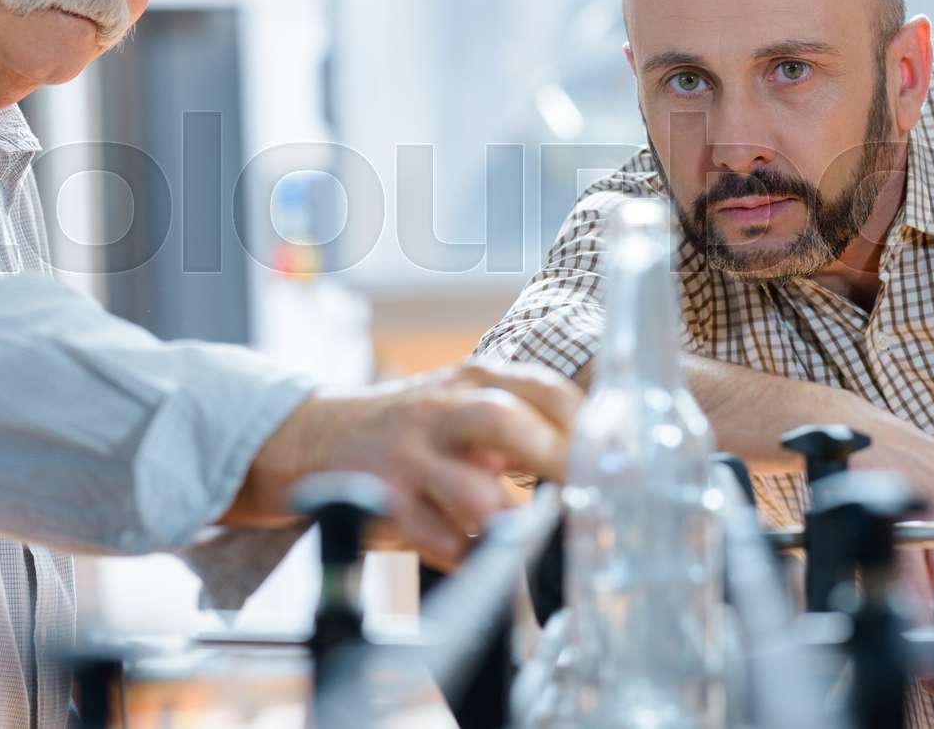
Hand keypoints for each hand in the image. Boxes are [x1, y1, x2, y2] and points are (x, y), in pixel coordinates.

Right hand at [223, 360, 581, 567]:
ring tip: (524, 534)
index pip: (544, 389)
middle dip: (555, 461)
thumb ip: (525, 423)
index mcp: (474, 380)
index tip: (615, 461)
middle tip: (585, 497)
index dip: (586, 425)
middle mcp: (442, 410)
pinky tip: (475, 553)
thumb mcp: (464, 404)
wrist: (317, 437)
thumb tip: (603, 456)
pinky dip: (467, 554)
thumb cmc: (414, 429)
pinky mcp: (382, 501)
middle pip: (507, 422)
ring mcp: (409, 455)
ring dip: (509, 522)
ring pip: (473, 492)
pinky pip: (438, 539)